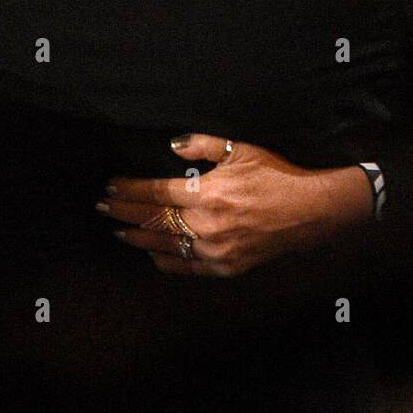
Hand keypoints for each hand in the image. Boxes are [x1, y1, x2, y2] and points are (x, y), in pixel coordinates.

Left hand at [101, 134, 373, 277]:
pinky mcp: (226, 267)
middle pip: (153, 220)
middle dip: (124, 213)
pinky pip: (187, 267)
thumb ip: (202, 146)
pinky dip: (166, 260)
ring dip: (139, 237)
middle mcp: (206, 225)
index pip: (155, 194)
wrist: (309, 211)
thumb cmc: (276, 176)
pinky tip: (153, 253)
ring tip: (120, 231)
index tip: (111, 187)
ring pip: (165, 246)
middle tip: (103, 209)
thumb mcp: (240, 150)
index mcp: (208, 194)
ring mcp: (215, 250)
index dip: (129, 191)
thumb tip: (172, 146)